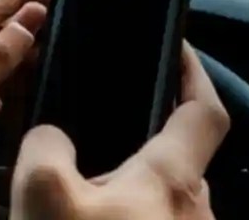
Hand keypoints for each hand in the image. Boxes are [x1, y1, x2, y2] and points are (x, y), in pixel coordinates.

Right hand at [11, 43, 229, 219]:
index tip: (174, 46)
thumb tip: (53, 137)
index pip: (206, 110)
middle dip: (146, 137)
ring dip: (131, 182)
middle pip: (178, 156)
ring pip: (162, 196)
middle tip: (98, 123)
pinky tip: (87, 215)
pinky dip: (125, 211)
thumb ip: (47, 147)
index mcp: (172, 179)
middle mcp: (193, 210)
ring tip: (83, 175)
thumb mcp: (43, 195)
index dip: (194, 72)